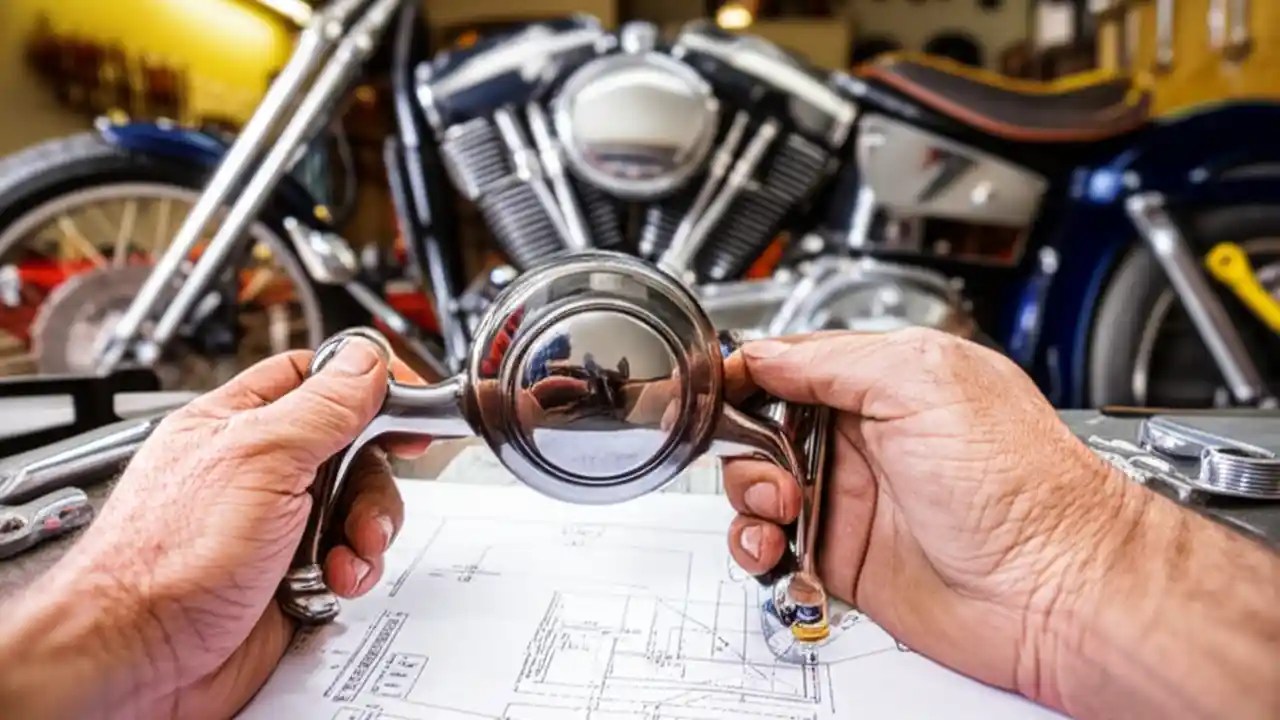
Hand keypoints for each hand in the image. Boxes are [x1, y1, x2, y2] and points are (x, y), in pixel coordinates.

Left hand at [0, 337, 427, 719]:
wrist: (141, 657)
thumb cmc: (166, 557)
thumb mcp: (260, 458)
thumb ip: (322, 406)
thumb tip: (367, 361)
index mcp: (240, 425)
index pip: (316, 380)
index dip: (366, 386)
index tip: (407, 401)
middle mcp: (259, 472)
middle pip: (353, 449)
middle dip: (372, 480)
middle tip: (362, 499)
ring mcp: (276, 526)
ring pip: (358, 509)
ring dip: (365, 533)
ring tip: (342, 553)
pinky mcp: (292, 576)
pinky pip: (349, 560)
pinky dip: (353, 571)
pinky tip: (331, 582)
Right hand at [722, 328, 1138, 708]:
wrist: (1055, 590)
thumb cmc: (1022, 485)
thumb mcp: (922, 382)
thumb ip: (833, 360)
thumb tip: (766, 353)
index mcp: (888, 382)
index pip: (793, 364)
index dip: (747, 376)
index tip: (715, 391)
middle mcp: (867, 438)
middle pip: (763, 427)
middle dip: (746, 444)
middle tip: (771, 467)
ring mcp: (853, 498)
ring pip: (760, 488)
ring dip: (749, 498)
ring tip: (780, 510)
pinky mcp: (844, 556)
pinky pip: (775, 546)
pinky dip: (758, 547)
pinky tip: (776, 548)